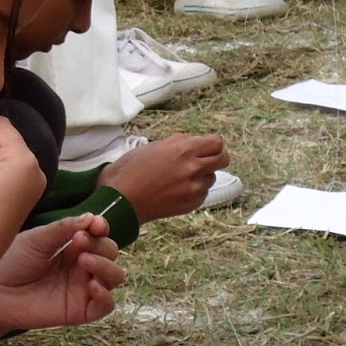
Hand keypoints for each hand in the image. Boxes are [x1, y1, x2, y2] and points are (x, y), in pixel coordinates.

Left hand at [0, 214, 125, 340]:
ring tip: (85, 261)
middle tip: (79, 242)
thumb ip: (63, 229)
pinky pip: (106, 305)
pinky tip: (92, 285)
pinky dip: (106, 294)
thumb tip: (92, 217)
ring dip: (106, 266)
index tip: (96, 224)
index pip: (99, 234)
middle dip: (101, 244)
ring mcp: (82, 288)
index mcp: (73, 245)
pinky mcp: (80, 310)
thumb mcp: (37, 239)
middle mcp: (82, 265)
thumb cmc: (11, 261)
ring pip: (115, 276)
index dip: (102, 227)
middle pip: (110, 252)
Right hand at [97, 133, 229, 224]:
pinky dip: (195, 189)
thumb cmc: (130, 171)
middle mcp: (193, 168)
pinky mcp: (192, 204)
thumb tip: (192, 141)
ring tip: (182, 177)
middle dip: (216, 157)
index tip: (207, 145)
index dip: (213, 143)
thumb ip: (176, 142)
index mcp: (183, 150)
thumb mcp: (152, 147)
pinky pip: (203, 192)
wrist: (122, 201)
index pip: (217, 142)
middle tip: (204, 159)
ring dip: (202, 175)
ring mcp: (194, 188)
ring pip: (212, 177)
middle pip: (223, 159)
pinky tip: (177, 189)